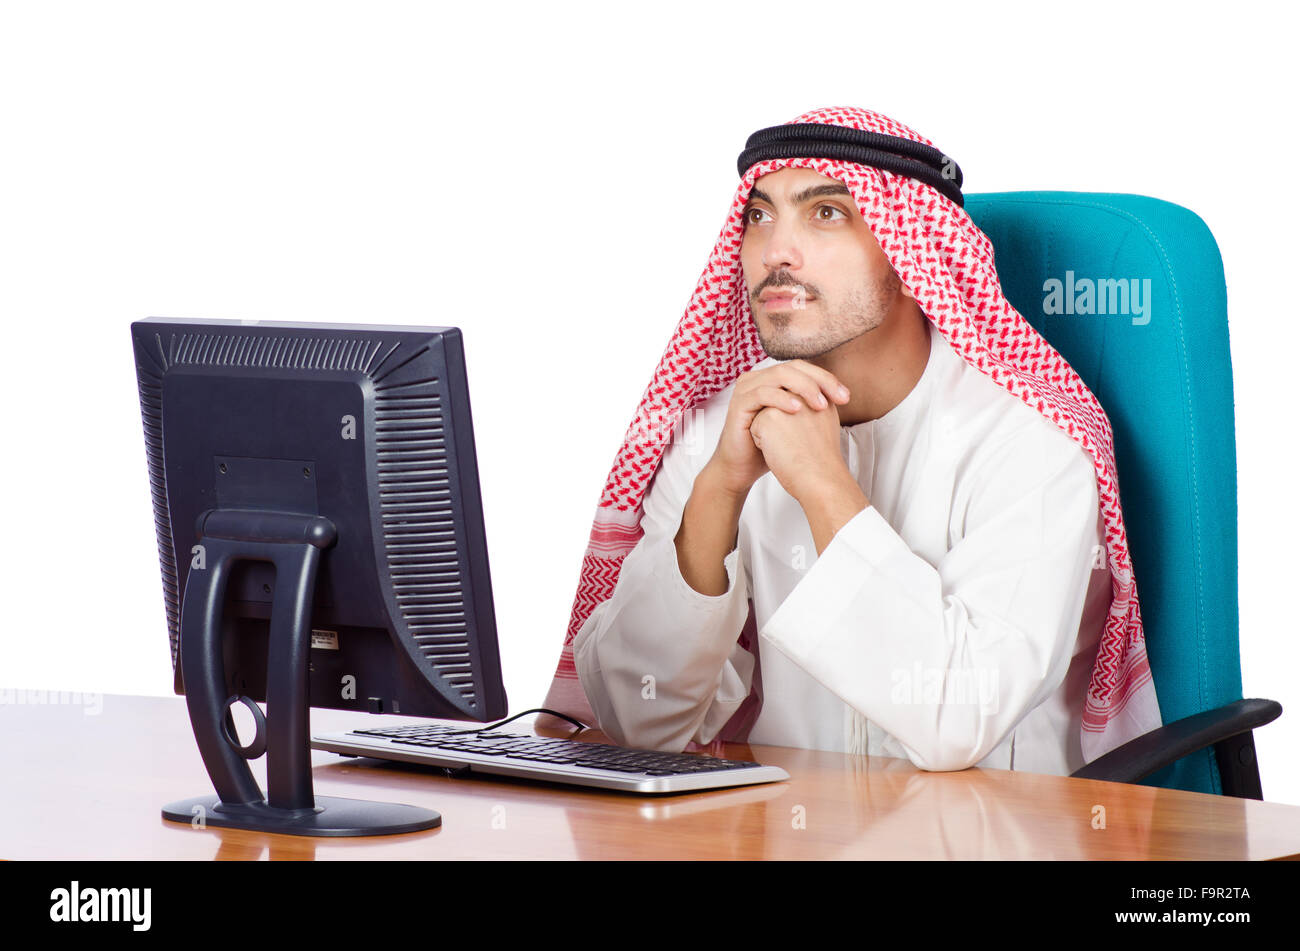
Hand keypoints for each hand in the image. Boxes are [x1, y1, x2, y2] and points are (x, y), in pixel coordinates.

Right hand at [704, 360, 850, 498]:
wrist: (742, 468)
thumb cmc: (770, 446)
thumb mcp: (795, 422)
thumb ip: (811, 404)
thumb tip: (842, 394)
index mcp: (772, 379)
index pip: (803, 368)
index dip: (826, 378)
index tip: (846, 397)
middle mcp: (758, 378)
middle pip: (793, 367)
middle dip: (819, 381)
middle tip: (838, 398)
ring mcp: (746, 388)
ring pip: (779, 375)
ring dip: (804, 387)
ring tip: (820, 405)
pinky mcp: (738, 403)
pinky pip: (762, 393)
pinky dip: (782, 399)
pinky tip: (797, 409)